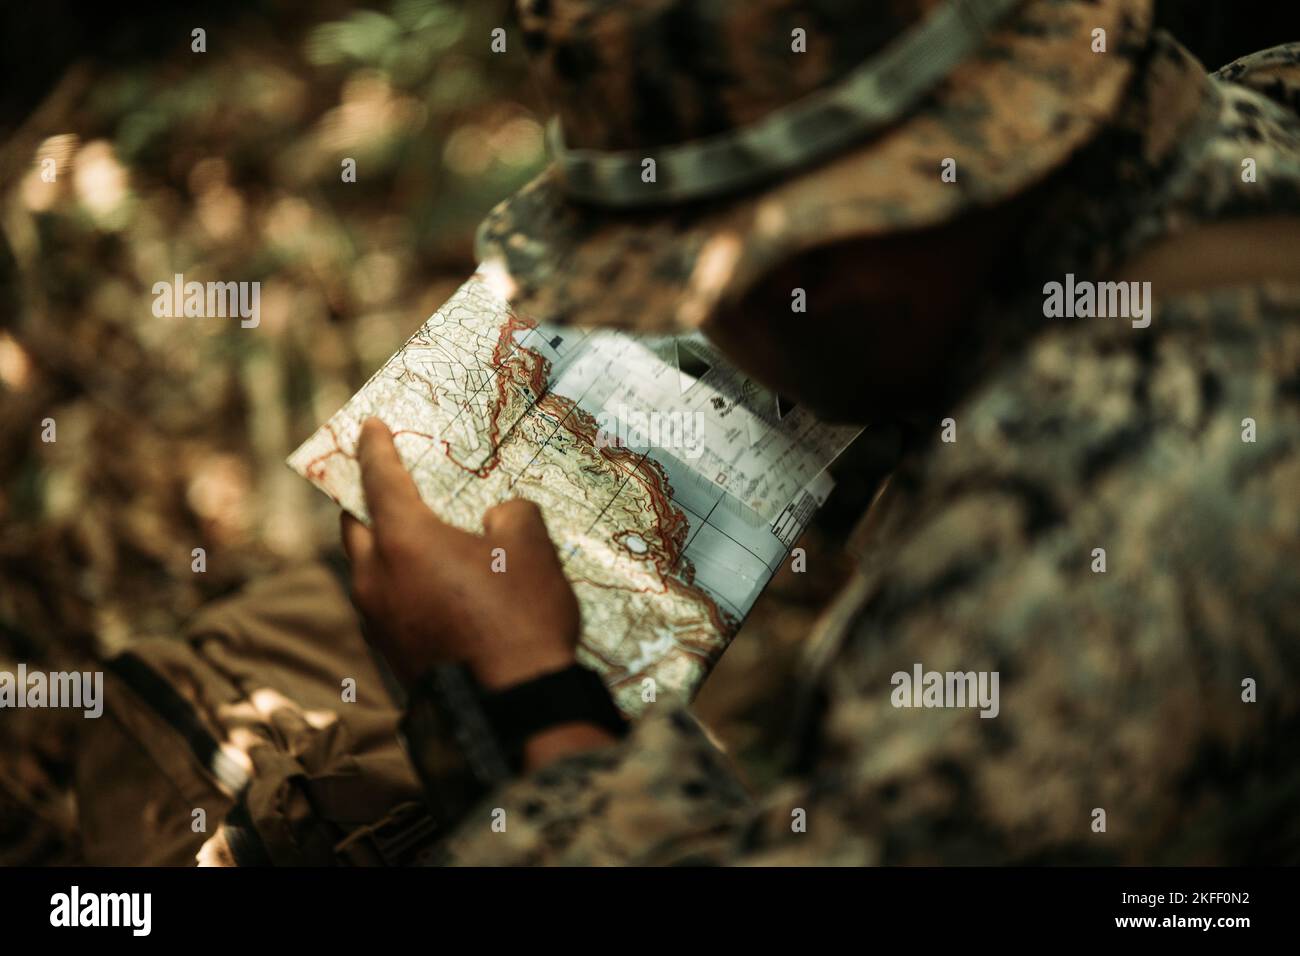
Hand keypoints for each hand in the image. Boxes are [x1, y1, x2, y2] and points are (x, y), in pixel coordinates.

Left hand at [340, 417, 580, 690]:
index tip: (369, 426)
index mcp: (404, 540)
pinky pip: (383, 602)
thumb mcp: (531, 548)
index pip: (380, 478)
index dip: (376, 447)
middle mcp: (376, 576)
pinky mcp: (389, 653)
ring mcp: (377, 619)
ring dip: (382, 546)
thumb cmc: (521, 619)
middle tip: (380, 481)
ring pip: (367, 568)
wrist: (512, 708)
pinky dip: (397, 583)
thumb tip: (497, 518)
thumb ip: (510, 515)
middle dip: (365, 500)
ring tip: (413, 536)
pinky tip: (429, 586)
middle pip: (355, 525)